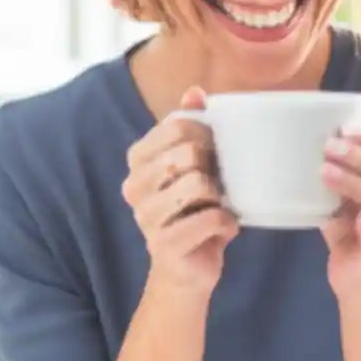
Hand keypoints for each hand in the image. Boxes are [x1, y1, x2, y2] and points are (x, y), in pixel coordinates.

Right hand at [121, 86, 239, 295]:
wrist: (187, 269)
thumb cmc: (194, 209)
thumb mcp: (194, 164)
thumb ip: (191, 125)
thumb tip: (194, 92)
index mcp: (137, 159)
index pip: (176, 126)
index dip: (207, 134)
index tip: (215, 152)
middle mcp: (132, 186)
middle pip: (188, 152)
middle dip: (215, 166)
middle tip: (219, 184)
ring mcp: (144, 217)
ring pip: (197, 184)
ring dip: (221, 196)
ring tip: (218, 205)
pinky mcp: (163, 245)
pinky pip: (210, 218)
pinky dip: (227, 222)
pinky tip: (224, 229)